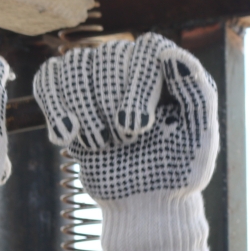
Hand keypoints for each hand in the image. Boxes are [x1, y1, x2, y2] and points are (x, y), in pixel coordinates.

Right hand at [33, 33, 218, 200]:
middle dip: (112, 105)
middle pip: (108, 56)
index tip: (139, 127)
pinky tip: (67, 137)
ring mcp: (98, 77)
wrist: (146, 201)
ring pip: (75, 65)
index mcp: (169, 69)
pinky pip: (48, 79)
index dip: (138, 86)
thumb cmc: (179, 170)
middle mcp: (133, 65)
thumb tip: (171, 52)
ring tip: (101, 145)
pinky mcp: (70, 97)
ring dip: (85, 111)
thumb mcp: (202, 138)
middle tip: (126, 141)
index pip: (146, 49)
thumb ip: (198, 93)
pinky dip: (53, 107)